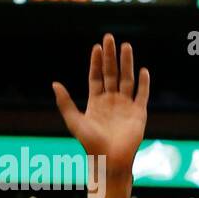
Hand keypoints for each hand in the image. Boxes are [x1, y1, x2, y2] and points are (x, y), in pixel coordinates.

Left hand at [53, 35, 148, 177]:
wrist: (110, 159)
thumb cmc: (90, 143)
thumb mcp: (74, 121)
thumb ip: (65, 103)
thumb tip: (54, 84)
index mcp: (96, 101)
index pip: (96, 76)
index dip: (96, 62)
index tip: (97, 47)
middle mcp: (111, 101)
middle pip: (111, 73)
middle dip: (111, 56)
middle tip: (110, 38)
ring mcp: (126, 106)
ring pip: (127, 79)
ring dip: (127, 63)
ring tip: (126, 46)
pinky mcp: (138, 113)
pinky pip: (142, 94)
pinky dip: (144, 83)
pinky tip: (143, 70)